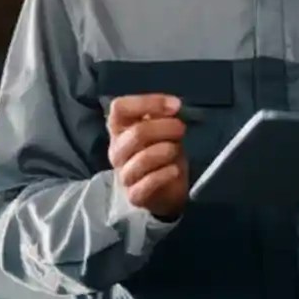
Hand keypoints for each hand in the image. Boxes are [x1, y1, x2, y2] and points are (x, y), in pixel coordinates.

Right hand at [107, 94, 188, 219]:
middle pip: (136, 133)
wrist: (166, 190)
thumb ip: (163, 116)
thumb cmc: (162, 152)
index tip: (175, 106)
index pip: (119, 107)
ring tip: (176, 150)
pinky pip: (148, 183)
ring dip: (166, 151)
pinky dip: (165, 174)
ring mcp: (124, 174)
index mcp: (119, 129)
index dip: (148, 103)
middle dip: (165, 128)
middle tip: (181, 129)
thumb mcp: (163, 129)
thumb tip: (174, 106)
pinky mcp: (134, 195)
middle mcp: (117, 150)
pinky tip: (174, 170)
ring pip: (142, 159)